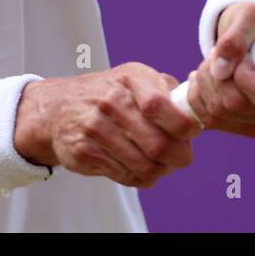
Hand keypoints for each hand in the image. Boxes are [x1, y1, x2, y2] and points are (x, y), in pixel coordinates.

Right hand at [14, 63, 198, 188]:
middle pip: (157, 144)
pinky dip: (141, 177)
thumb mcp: (135, 77)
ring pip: (145, 166)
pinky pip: (126, 177)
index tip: (190, 132)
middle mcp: (110, 103)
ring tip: (162, 164)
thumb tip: (195, 111)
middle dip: (179, 156)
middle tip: (182, 157)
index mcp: (129, 79)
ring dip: (161, 170)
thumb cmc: (108, 93)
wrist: (59, 108)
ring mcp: (95, 130)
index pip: (158, 105)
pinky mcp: (85, 154)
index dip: (182, 125)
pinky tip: (139, 167)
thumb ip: (166, 89)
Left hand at [185, 1, 254, 135]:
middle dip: (215, 76)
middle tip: (215, 54)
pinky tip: (206, 80)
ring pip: (220, 113)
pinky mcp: (252, 126)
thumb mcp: (248, 15)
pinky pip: (213, 121)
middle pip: (236, 105)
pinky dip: (200, 98)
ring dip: (205, 84)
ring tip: (212, 63)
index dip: (241, 76)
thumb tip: (220, 70)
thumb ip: (235, 38)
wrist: (251, 35)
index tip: (239, 55)